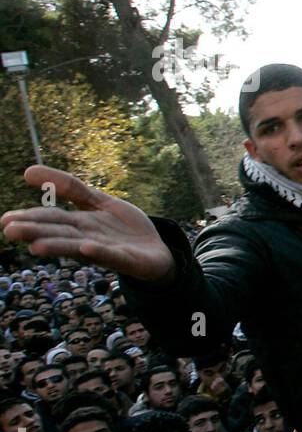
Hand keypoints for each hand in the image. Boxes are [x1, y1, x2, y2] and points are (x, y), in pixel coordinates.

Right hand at [2, 166, 176, 282]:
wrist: (157, 251)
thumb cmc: (122, 227)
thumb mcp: (98, 201)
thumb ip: (70, 187)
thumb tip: (27, 170)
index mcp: (79, 224)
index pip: (51, 219)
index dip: (30, 217)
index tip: (5, 219)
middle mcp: (86, 239)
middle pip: (59, 233)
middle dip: (36, 232)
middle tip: (10, 230)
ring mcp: (106, 251)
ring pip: (78, 247)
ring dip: (58, 246)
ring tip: (36, 246)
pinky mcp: (127, 260)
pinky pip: (112, 256)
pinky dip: (99, 252)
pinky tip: (86, 247)